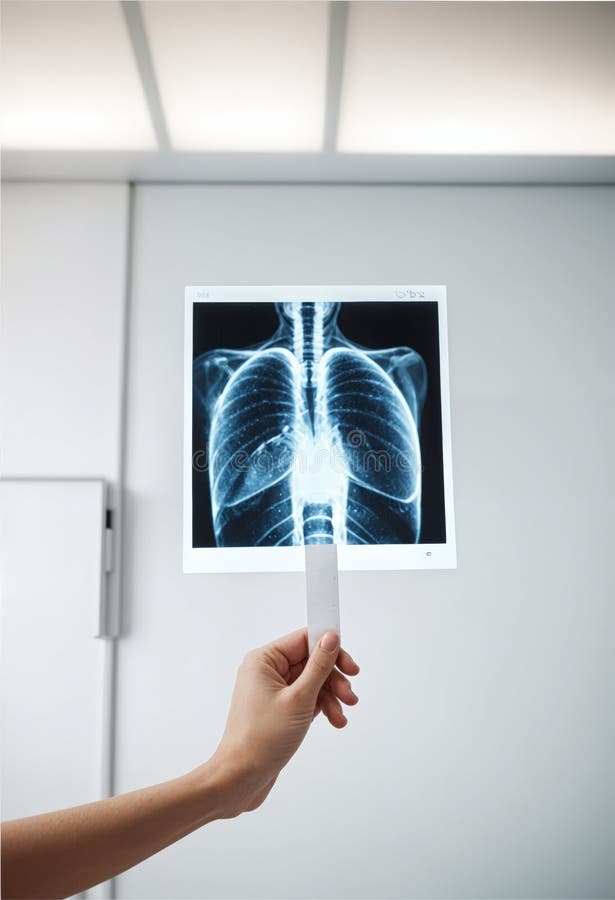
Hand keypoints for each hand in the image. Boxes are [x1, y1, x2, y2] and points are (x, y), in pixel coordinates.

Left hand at [204, 628, 359, 816]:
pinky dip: (322, 707)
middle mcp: (266, 671)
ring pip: (311, 682)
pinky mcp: (278, 709)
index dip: (330, 650)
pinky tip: (335, 721)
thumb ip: (319, 666)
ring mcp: (272, 691)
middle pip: (311, 661)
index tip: (350, 666)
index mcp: (263, 660)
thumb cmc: (262, 739)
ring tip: (342, 714)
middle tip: (350, 695)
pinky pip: (306, 698)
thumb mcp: (299, 699)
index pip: (304, 640)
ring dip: (331, 696)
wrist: (241, 777)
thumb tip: (331, 637)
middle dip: (333, 679)